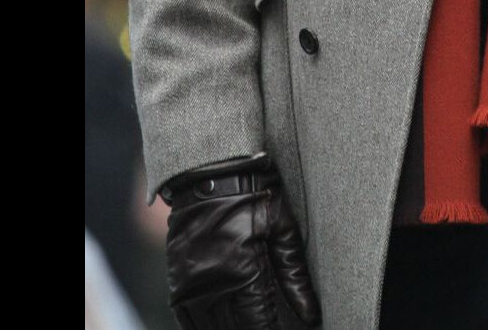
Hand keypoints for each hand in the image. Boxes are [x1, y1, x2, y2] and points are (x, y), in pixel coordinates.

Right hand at [163, 156, 320, 328]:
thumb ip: (295, 276)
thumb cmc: (253, 194)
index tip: (290, 329)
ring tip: (251, 323)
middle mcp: (212, 285)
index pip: (260, 323)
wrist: (210, 172)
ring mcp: (190, 285)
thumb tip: (311, 314)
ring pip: (210, 329)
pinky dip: (204, 327)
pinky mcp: (176, 281)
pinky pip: (186, 320)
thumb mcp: (281, 228)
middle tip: (271, 324)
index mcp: (242, 272)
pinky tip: (220, 325)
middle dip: (254, 329)